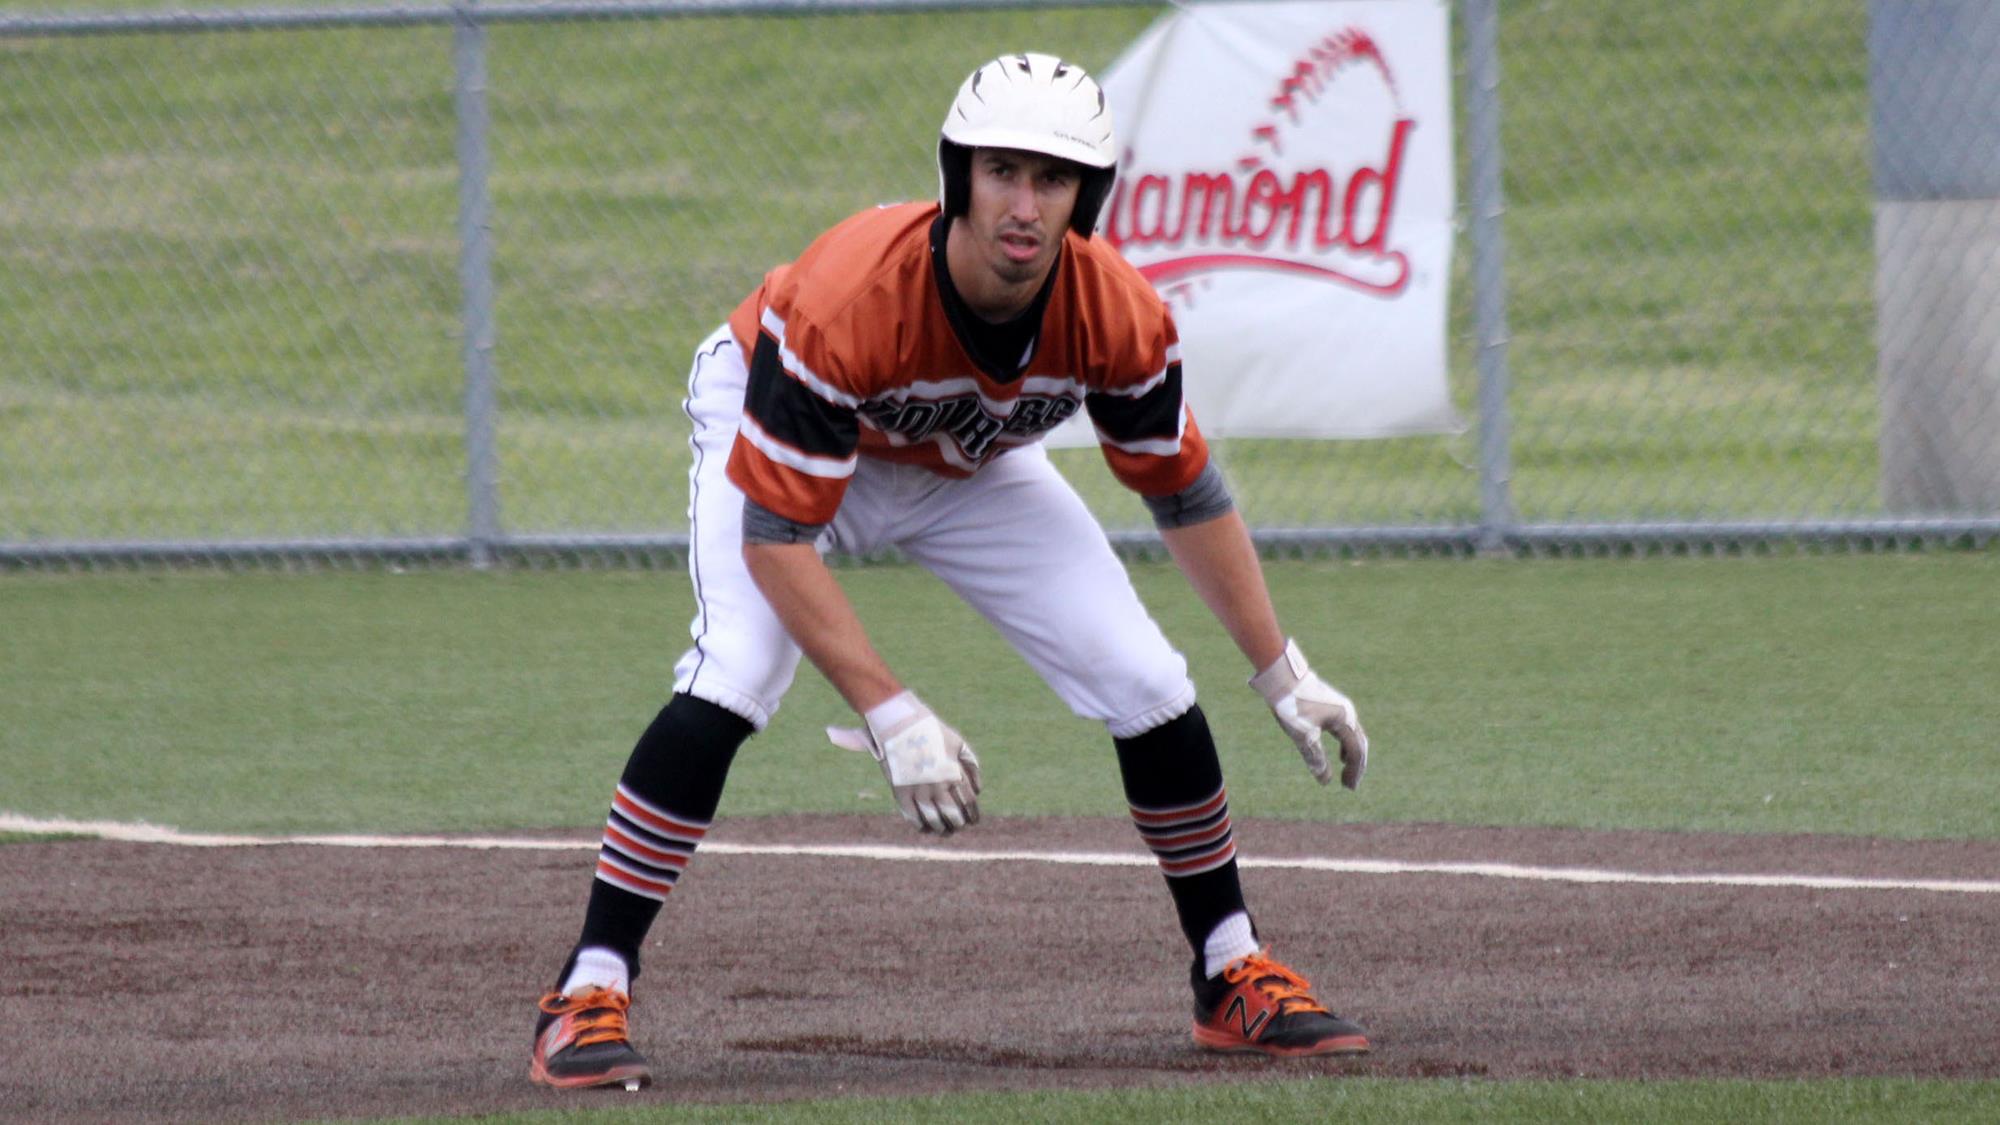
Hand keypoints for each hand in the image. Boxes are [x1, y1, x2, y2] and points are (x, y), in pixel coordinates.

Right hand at [827, 690, 981, 832]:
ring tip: (944, 831)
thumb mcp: (957, 743)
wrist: (898, 722)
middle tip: (959, 827)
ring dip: (941, 828)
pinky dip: (920, 825)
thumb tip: (978, 791)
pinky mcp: (900, 791)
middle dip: (958, 824)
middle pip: (952, 814)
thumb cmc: (931, 731)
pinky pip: (912, 816)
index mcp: (953, 771)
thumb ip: (971, 766)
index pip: (969, 802)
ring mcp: (917, 789)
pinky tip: (925, 828)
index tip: (973, 820)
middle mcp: (936, 783)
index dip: (973, 815)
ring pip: (933, 819)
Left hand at [1250, 639, 1367, 789]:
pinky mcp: (1331, 705)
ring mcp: (1341, 707)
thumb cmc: (1292, 705)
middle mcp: (1347, 713)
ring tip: (1346, 770)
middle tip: (1350, 785)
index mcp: (1345, 720)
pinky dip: (1345, 744)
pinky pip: (1345, 729)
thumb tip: (1325, 781)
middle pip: (1359, 744)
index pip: (1356, 752)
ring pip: (1353, 736)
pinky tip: (1339, 753)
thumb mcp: (1303, 735)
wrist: (1281, 676)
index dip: (1354, 772)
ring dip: (1352, 755)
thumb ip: (1315, 758)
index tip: (1348, 788)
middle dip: (1356, 766)